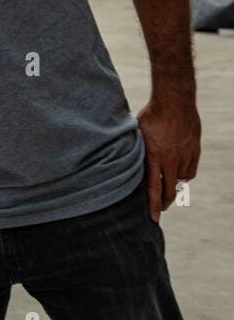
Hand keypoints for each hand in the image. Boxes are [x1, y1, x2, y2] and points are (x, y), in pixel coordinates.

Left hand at [137, 97, 200, 222]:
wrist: (175, 101)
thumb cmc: (151, 115)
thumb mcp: (136, 133)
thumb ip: (134, 149)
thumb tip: (123, 160)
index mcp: (154, 155)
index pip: (153, 187)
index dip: (153, 204)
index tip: (153, 218)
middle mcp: (172, 158)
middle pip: (169, 189)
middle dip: (164, 202)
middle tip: (159, 210)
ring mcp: (185, 155)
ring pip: (181, 181)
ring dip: (173, 187)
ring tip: (166, 189)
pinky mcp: (195, 151)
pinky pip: (190, 171)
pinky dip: (184, 175)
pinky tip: (178, 175)